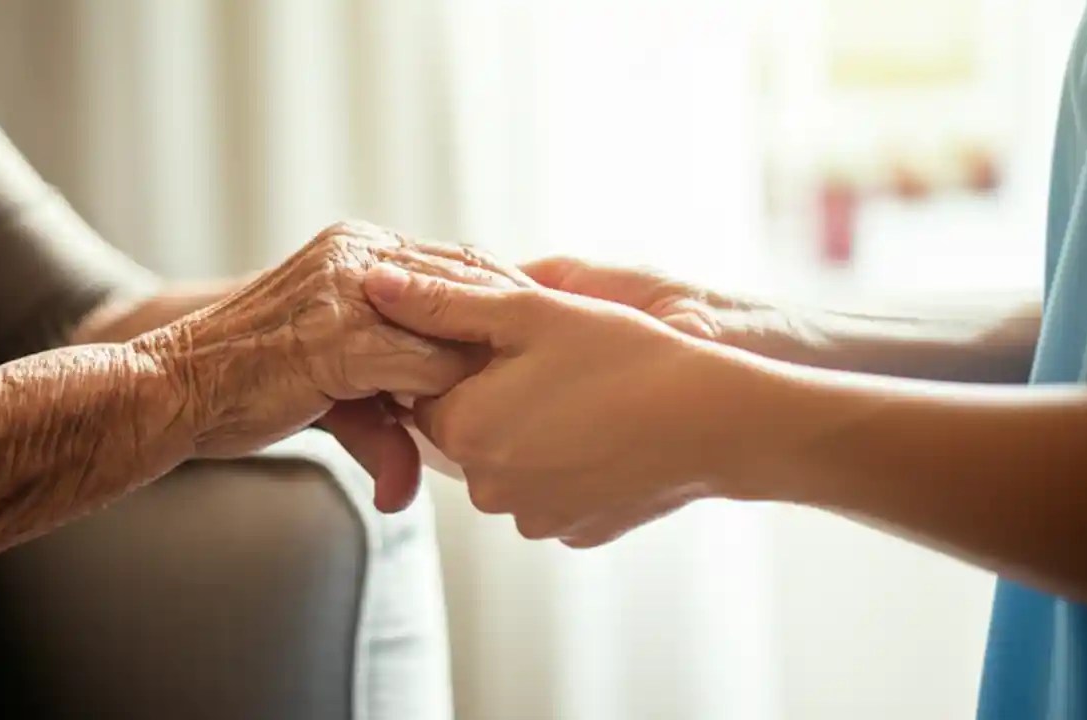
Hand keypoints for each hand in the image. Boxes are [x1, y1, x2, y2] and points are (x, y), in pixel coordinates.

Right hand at [138, 221, 529, 511]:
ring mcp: (349, 292)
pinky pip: (423, 370)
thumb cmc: (244, 390)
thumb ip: (378, 420)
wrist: (168, 390)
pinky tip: (442, 438)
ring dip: (478, 372)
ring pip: (453, 325)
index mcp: (357, 248)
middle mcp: (358, 254)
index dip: (498, 301)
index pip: (456, 261)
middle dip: (505, 329)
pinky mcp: (339, 339)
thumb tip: (403, 489)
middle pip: (468, 280)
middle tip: (541, 377)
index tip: (536, 343)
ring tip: (500, 415)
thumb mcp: (327, 389)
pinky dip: (442, 403)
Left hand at [363, 265, 778, 545]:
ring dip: (533, 432)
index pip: (428, 392)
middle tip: (556, 363)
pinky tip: (606, 433)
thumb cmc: (623, 355)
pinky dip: (569, 464)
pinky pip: (553, 490)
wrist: (714, 420)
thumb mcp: (529, 313)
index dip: (466, 360)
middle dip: (498, 397)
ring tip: (587, 396)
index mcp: (464, 430)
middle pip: (470, 431)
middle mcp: (487, 487)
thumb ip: (443, 302)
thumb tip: (371, 285)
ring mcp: (534, 518)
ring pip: (512, 463)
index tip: (510, 342)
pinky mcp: (576, 532)